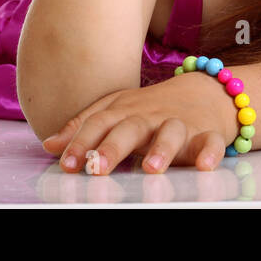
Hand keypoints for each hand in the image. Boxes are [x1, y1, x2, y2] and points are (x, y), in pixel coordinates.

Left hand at [39, 71, 237, 174]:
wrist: (205, 92)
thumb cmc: (151, 109)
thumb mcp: (117, 111)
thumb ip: (84, 127)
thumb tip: (49, 145)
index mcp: (125, 111)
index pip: (99, 123)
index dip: (81, 142)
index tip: (66, 164)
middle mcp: (150, 116)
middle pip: (130, 127)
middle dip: (113, 147)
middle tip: (97, 168)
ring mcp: (179, 124)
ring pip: (170, 132)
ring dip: (162, 149)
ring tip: (152, 168)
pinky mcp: (207, 134)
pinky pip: (211, 142)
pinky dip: (210, 153)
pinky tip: (204, 166)